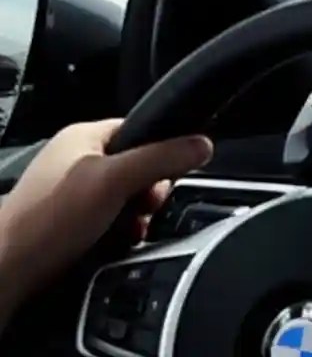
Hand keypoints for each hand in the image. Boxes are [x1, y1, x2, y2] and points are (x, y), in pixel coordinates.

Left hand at [0, 119, 212, 326]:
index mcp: (84, 135)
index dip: (161, 152)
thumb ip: (161, 158)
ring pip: (129, 197)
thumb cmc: (49, 219)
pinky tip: (116, 240)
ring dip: (137, 216)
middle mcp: (78, 159)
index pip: (142, 130)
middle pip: (140, 166)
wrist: (9, 271)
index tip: (164, 177)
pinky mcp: (72, 220)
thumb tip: (203, 144)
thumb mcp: (114, 180)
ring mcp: (73, 191)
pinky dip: (121, 231)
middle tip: (141, 207)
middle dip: (149, 192)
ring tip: (125, 229)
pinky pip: (113, 218)